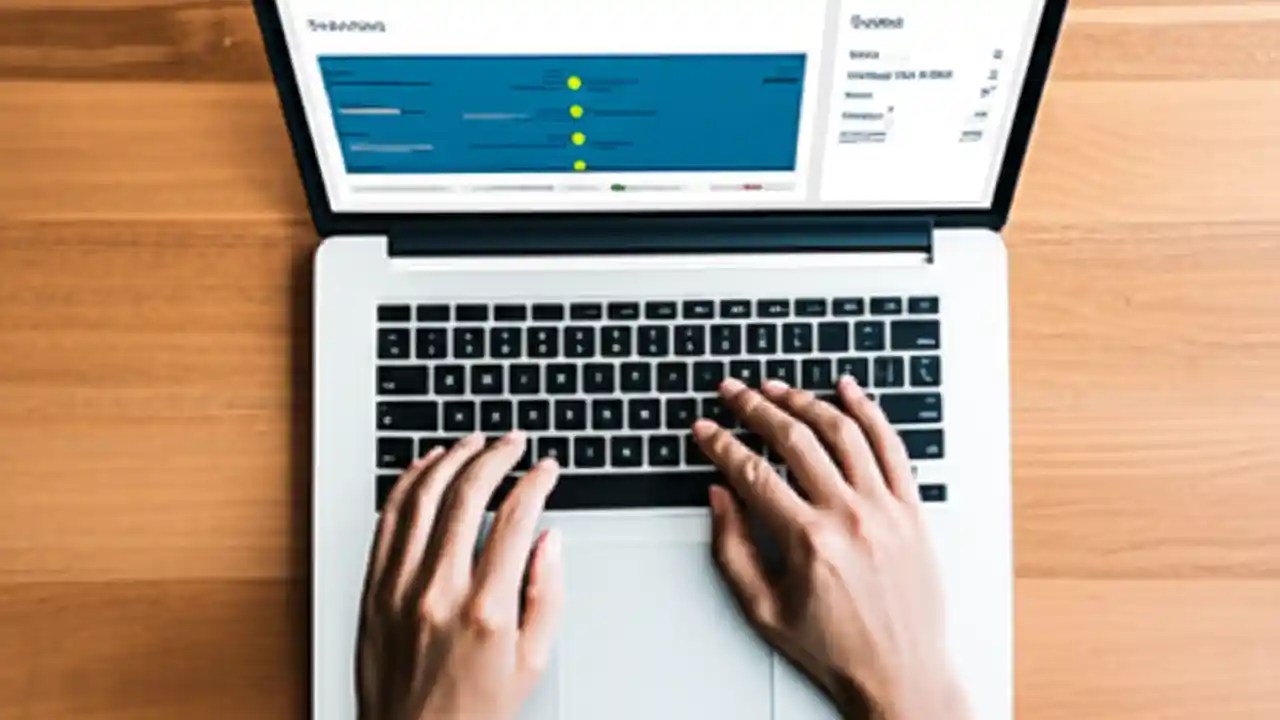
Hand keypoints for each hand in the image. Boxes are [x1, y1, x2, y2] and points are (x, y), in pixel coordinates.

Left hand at [358, 432, 563, 719]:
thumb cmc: (472, 713)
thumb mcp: (531, 662)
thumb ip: (546, 594)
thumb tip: (549, 540)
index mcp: (487, 610)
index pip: (515, 519)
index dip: (536, 482)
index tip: (547, 469)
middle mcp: (439, 591)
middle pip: (467, 495)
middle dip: (496, 456)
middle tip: (513, 442)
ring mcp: (399, 587)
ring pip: (423, 497)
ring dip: (451, 458)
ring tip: (473, 442)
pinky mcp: (373, 589)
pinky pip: (388, 520)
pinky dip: (407, 483)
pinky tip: (426, 467)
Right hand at [694, 377, 969, 719]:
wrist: (900, 674)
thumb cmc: (834, 647)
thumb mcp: (763, 609)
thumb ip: (732, 549)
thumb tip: (719, 496)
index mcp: (808, 542)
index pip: (753, 473)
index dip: (721, 445)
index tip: (706, 430)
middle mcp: (848, 516)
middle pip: (795, 440)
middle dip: (756, 408)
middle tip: (734, 392)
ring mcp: (885, 508)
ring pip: (842, 432)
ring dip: (805, 401)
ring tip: (778, 388)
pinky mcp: (911, 509)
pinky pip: (891, 446)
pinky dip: (868, 411)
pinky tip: (847, 389)